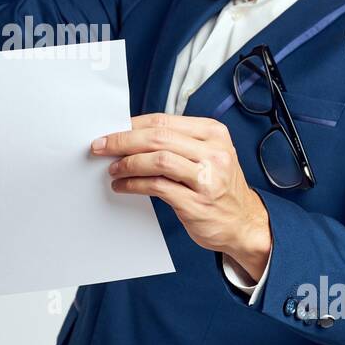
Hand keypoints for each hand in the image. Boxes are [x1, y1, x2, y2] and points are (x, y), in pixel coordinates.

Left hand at [92, 113, 270, 279]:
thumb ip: (178, 143)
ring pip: (157, 160)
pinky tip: (123, 186)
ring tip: (113, 169)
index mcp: (214, 133)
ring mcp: (207, 178)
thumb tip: (131, 135)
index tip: (110, 130)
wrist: (244, 223)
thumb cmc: (219, 186)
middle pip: (158, 137)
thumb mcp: (208, 155)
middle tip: (100, 147)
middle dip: (123, 141)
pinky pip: (157, 187)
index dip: (132, 124)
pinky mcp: (196, 202)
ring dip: (127, 163)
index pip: (164, 121)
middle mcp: (213, 153)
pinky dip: (134, 184)